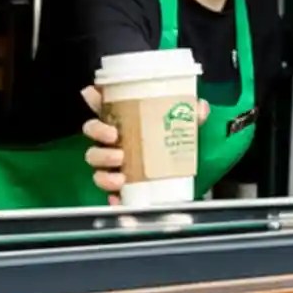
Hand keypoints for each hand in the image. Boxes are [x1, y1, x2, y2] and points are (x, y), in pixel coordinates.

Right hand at [79, 86, 209, 203]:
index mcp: (125, 120)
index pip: (103, 103)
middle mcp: (113, 140)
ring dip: (103, 166)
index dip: (94, 97)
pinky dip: (110, 196)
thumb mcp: (184, 126)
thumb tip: (200, 107)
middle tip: (114, 137)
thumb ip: (192, 114)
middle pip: (92, 131)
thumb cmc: (172, 144)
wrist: (179, 180)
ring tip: (120, 174)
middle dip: (98, 132)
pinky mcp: (116, 187)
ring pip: (95, 162)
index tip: (91, 94)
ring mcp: (111, 163)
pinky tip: (118, 198)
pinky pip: (106, 193)